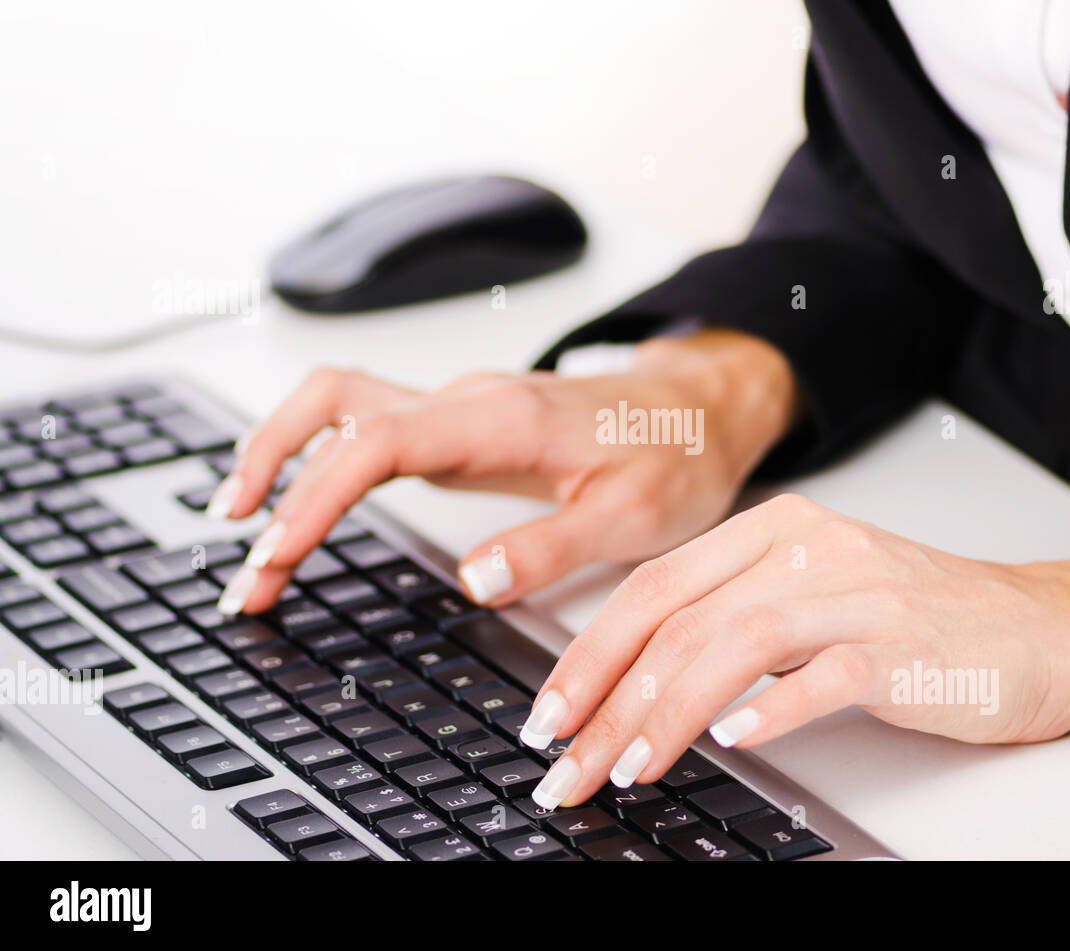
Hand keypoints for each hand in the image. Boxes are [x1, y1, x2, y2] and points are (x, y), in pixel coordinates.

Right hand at [209, 329, 795, 615]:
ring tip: (240, 527)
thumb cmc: (671, 455)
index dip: (313, 494)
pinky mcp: (458, 424)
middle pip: (332, 408)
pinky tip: (298, 496)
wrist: (698, 409)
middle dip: (270, 478)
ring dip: (280, 456)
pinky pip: (364, 422)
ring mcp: (457, 408)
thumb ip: (551, 546)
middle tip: (245, 567)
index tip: (277, 553)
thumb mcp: (631, 516)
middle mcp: (465, 402)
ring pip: (338, 405)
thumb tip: (471, 578)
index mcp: (501, 419)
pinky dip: (315, 455)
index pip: (375, 441)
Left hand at [521, 492, 1069, 809]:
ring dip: (664, 713)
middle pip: (677, 620)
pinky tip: (730, 743)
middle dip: (605, 699)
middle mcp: (806, 549)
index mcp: (774, 531)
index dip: (588, 652)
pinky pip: (819, 677)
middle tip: (564, 764)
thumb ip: (733, 619)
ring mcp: (854, 593)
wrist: (1044, 629)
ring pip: (730, 645)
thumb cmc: (923, 622)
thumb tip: (636, 685)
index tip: (550, 713)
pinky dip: (768, 711)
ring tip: (623, 769)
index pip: (655, 587)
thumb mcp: (815, 596)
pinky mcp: (900, 645)